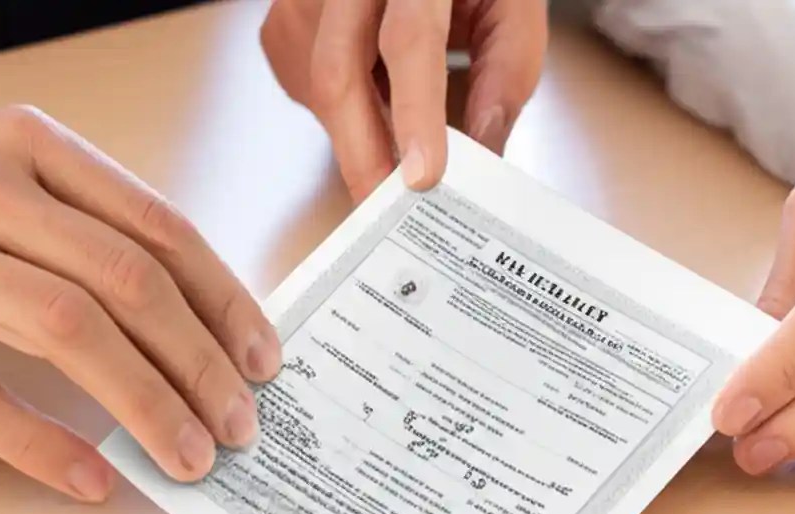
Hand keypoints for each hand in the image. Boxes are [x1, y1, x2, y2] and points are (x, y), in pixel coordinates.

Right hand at [0, 106, 281, 501]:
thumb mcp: (14, 180)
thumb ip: (96, 229)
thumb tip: (202, 321)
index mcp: (31, 147)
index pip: (156, 227)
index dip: (222, 299)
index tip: (261, 357)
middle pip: (124, 283)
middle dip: (198, 362)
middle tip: (238, 422)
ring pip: (65, 332)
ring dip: (144, 403)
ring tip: (188, 455)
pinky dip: (43, 444)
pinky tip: (94, 477)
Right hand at [262, 0, 547, 200]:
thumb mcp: (511, 4)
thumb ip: (508, 71)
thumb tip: (485, 150)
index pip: (409, 40)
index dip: (414, 113)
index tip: (422, 176)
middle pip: (338, 72)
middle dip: (363, 154)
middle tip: (389, 212)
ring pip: (318, 88)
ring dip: (357, 132)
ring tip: (396, 143)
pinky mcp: (283, 20)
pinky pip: (305, 88)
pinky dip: (341, 112)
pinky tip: (373, 99)